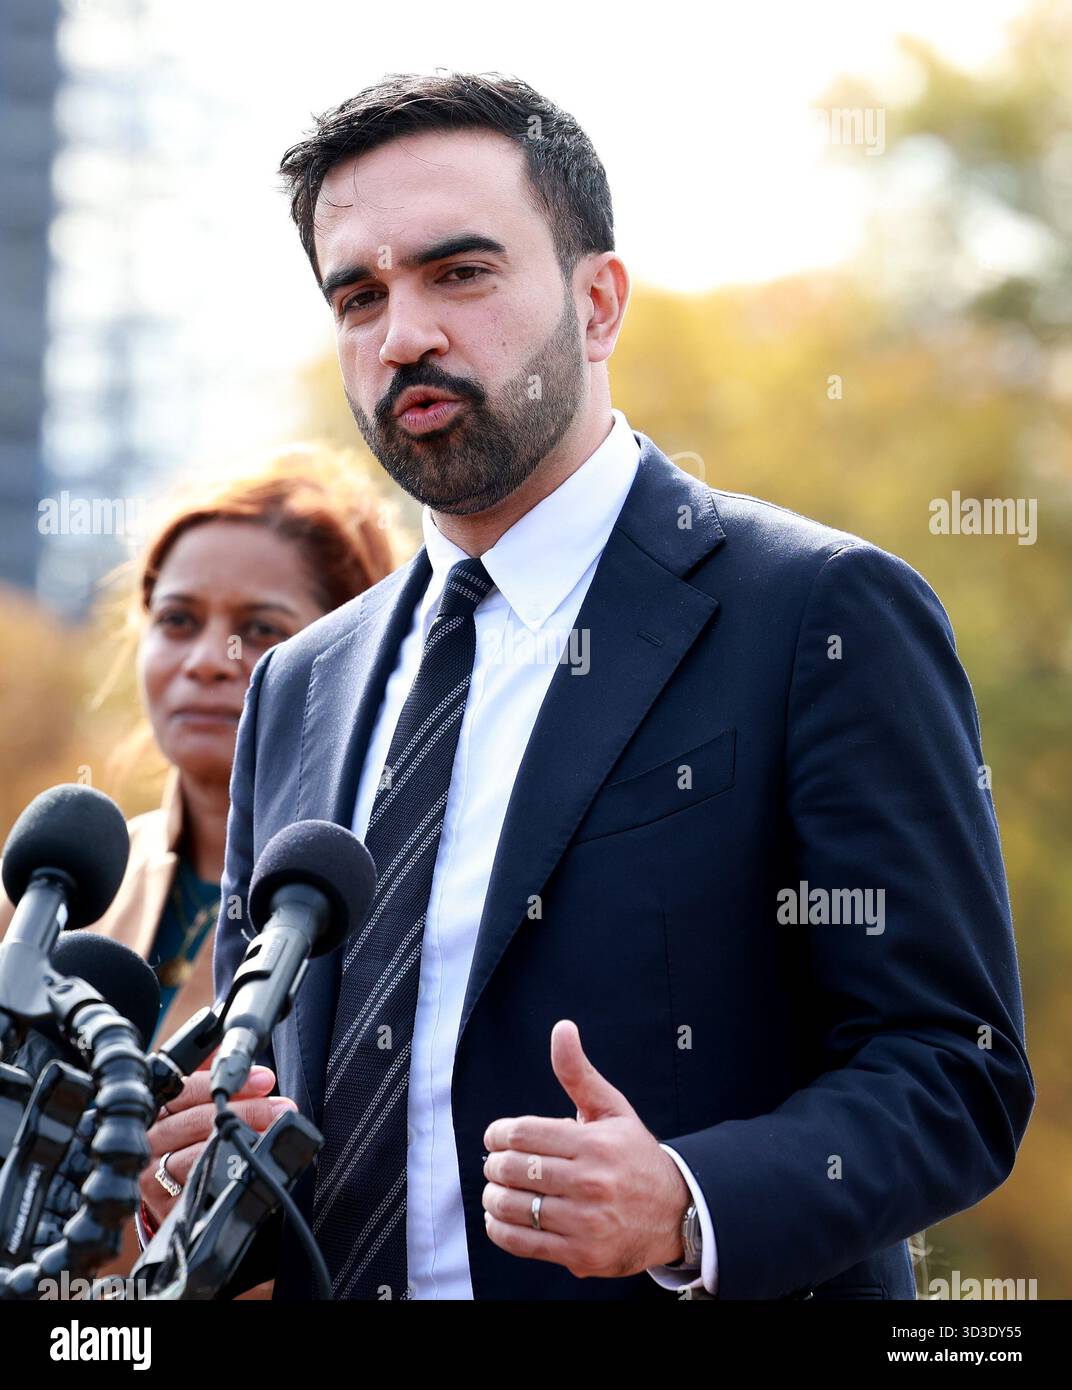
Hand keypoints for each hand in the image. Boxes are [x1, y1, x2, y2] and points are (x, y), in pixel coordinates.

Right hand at [140, 1050, 297, 1228]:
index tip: (265, 1079)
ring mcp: (151, 1173)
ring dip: (242, 1140)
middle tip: (280, 1108)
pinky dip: (228, 1171)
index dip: (228, 1081)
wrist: (163, 1187)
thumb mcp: (191, 1096)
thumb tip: (222, 1041)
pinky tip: (250, 1161)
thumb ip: (205, 1068)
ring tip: (272, 1132)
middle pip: (197, 1119)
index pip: (187, 1087)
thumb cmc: (183, 1132)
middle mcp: (147, 1137)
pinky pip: (198, 1185)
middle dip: (246, 1110)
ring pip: (199, 1152)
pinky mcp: (161, 1203)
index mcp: (152, 1105)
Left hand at [481, 1019, 689, 1277]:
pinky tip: (500, 1218)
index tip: (495, 1138)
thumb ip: (579, 1073)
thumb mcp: (612, 1110)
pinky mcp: (582, 1254)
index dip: (498, 1134)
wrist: (674, 1213)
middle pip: (514, 1169)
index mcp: (594, 1143)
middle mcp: (591, 1182)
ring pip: (515, 1206)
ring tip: (496, 1190)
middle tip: (495, 1164)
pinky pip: (524, 1243)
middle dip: (494, 1164)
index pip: (523, 1133)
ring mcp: (587, 1222)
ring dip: (494, 1196)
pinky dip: (501, 1229)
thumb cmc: (635, 1156)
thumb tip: (562, 1028)